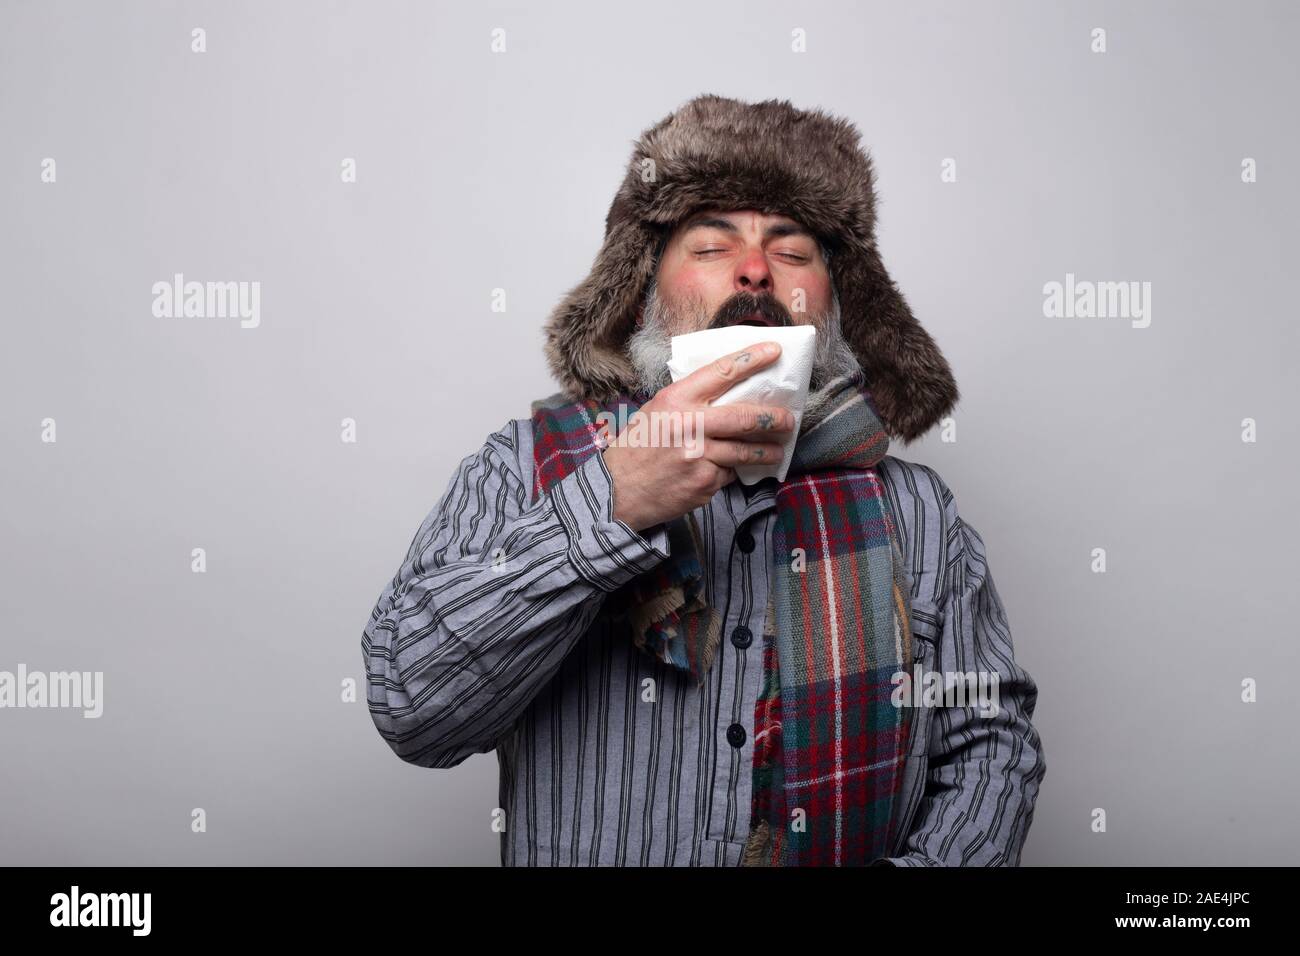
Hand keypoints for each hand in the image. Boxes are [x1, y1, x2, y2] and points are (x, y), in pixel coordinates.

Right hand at [602, 342, 794, 531]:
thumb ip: (688, 400)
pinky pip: (729, 473)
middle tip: (788, 419)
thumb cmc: (637, 447)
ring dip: (767, 450)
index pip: (723, 372)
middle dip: (774, 418)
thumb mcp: (656, 411)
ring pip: (745, 450)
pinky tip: (726, 471)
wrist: (618, 491)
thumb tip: (728, 391)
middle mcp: (690, 425)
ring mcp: (698, 456)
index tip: (775, 351)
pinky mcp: (704, 482)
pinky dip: (731, 472)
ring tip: (776, 450)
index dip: (753, 359)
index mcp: (676, 400)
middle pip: (745, 417)